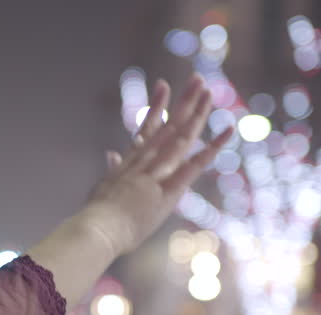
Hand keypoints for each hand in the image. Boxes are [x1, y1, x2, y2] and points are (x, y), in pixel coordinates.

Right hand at [78, 74, 232, 254]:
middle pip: (168, 125)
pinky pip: (192, 168)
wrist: (96, 229)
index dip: (157, 106)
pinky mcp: (166, 190)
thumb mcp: (104, 188)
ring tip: (208, 91)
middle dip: (184, 102)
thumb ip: (111, 169)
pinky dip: (209, 151)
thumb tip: (110, 154)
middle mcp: (144, 161)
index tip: (164, 85)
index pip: (147, 129)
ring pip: (180, 137)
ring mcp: (155, 173)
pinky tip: (223, 132)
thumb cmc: (98, 216)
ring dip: (196, 114)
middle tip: (198, 79)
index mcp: (130, 162)